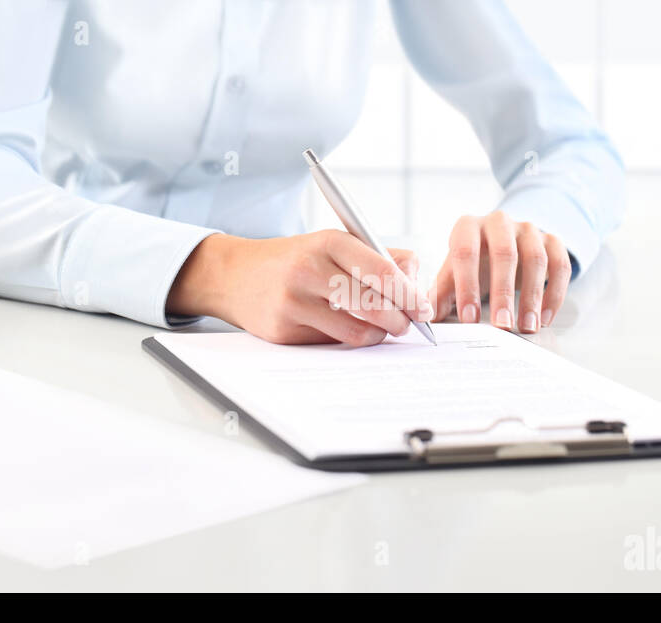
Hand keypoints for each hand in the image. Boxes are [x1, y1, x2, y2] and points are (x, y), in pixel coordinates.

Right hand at [167, 231, 432, 345]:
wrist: (236, 275)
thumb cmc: (297, 260)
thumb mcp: (334, 244)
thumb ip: (379, 256)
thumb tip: (417, 281)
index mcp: (328, 241)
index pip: (380, 269)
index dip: (409, 293)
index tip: (424, 308)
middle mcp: (309, 269)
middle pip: (372, 303)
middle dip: (400, 319)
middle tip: (409, 324)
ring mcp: (294, 301)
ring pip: (356, 330)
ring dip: (379, 335)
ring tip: (383, 330)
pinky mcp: (284, 330)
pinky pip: (333, 343)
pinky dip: (351, 341)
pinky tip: (354, 333)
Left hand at [427, 211, 571, 332]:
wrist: (502, 244)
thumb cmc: (473, 262)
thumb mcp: (453, 274)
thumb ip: (439, 295)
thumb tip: (425, 319)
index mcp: (468, 226)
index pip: (465, 252)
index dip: (467, 286)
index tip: (469, 318)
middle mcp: (499, 222)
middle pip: (504, 254)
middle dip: (503, 293)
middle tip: (502, 326)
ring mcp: (529, 229)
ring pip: (536, 259)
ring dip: (532, 296)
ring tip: (526, 326)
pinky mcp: (552, 240)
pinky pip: (560, 264)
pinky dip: (555, 293)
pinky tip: (545, 318)